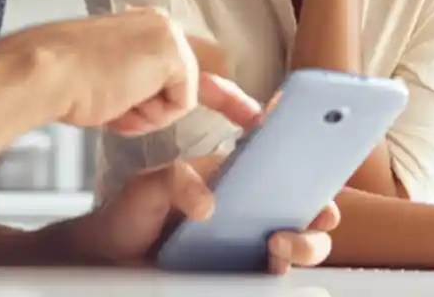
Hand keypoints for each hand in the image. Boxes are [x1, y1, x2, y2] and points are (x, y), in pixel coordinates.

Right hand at [1, 8, 261, 135]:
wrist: (45, 71)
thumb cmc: (60, 81)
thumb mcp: (107, 82)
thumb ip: (136, 86)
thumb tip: (157, 103)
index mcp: (142, 25)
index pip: (186, 60)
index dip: (219, 89)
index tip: (248, 108)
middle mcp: (159, 23)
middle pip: (196, 78)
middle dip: (216, 104)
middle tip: (250, 118)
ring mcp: (168, 36)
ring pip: (178, 99)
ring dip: (144, 115)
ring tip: (110, 101)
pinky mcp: (172, 55)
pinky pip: (176, 105)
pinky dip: (147, 115)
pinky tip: (119, 98)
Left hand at [74, 154, 340, 272]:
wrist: (112, 258)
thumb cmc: (130, 214)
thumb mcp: (147, 187)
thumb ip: (175, 181)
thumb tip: (208, 204)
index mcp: (232, 176)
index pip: (281, 163)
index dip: (310, 160)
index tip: (321, 160)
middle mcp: (248, 208)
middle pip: (305, 207)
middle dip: (321, 210)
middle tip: (313, 214)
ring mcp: (248, 241)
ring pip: (300, 241)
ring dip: (306, 243)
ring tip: (279, 243)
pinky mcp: (241, 272)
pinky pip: (276, 272)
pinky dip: (283, 269)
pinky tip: (271, 264)